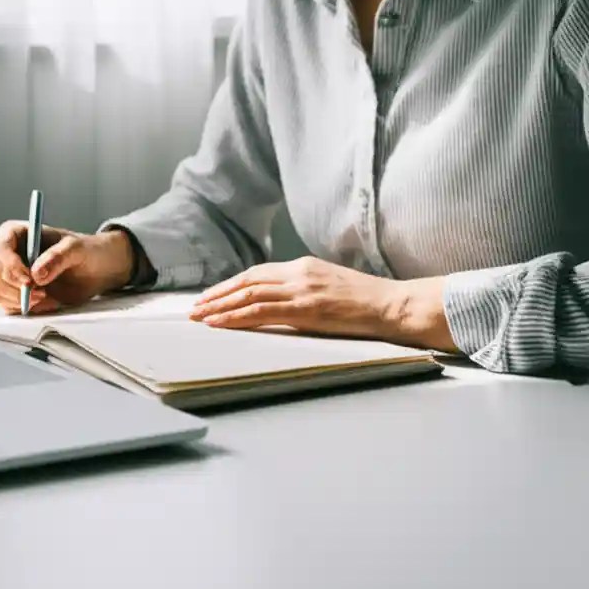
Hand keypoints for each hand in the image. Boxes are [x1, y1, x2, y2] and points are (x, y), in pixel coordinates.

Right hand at [0, 222, 135, 314]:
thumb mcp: (76, 249)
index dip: (10, 265)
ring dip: (20, 300)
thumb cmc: (84, 251)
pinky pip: (6, 305)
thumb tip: (37, 274)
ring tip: (46, 297)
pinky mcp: (13, 293)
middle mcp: (6, 253)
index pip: (0, 247)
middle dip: (15, 287)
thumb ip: (57, 257)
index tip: (29, 280)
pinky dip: (24, 308)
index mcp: (16, 233)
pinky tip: (45, 302)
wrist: (93, 270)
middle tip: (41, 293)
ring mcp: (7, 274)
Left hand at [187, 256, 458, 351]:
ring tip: (198, 316)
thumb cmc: (367, 302)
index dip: (230, 284)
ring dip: (219, 306)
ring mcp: (301, 290)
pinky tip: (218, 322)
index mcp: (303, 266)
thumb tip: (281, 301)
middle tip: (194, 307)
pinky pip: (261, 311)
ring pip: (248, 295)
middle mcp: (298, 273)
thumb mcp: (330, 287)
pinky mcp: (305, 308)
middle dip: (217, 294)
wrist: (393, 305)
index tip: (212, 296)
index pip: (257, 273)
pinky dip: (235, 316)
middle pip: (246, 281)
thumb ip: (304, 289)